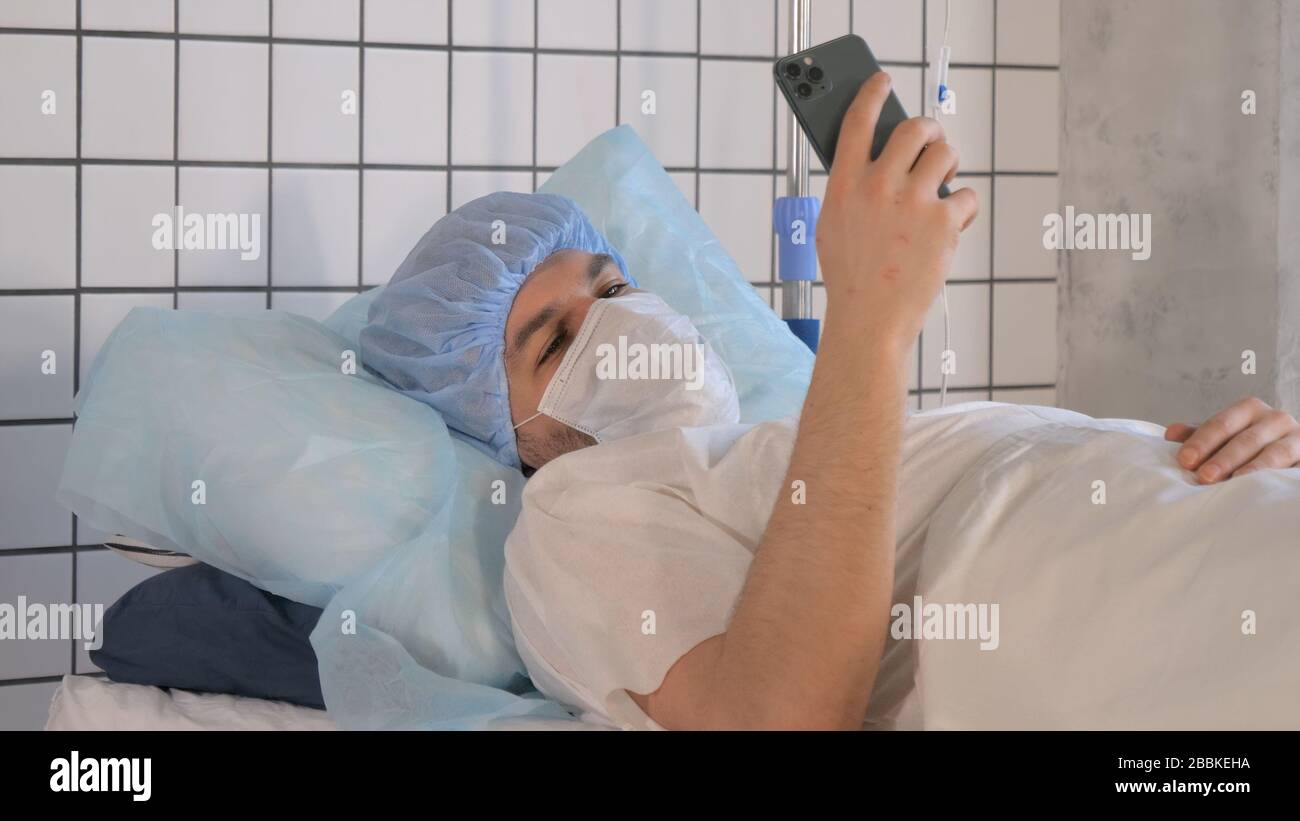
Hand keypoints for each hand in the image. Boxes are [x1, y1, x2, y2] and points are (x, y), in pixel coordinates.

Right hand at [815, 72, 978, 345]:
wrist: (870, 320)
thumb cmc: (851, 277)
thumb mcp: (835, 225)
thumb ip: (852, 189)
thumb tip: (875, 160)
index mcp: (845, 185)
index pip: (857, 121)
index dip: (872, 93)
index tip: (882, 81)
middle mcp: (879, 185)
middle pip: (914, 128)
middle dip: (928, 131)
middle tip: (930, 143)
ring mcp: (913, 201)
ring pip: (946, 154)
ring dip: (948, 165)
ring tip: (940, 186)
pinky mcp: (943, 220)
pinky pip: (964, 195)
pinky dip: (961, 208)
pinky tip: (948, 225)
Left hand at [1165, 397, 1299, 482]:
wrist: (1289, 451)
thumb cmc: (1246, 444)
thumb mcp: (1223, 436)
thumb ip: (1198, 434)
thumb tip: (1170, 433)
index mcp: (1249, 408)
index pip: (1222, 423)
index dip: (1202, 442)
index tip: (1184, 461)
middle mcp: (1276, 419)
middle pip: (1246, 439)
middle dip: (1223, 459)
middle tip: (1203, 477)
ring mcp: (1297, 439)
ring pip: (1274, 453)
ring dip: (1252, 470)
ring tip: (1233, 484)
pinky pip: (1294, 470)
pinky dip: (1278, 478)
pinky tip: (1264, 489)